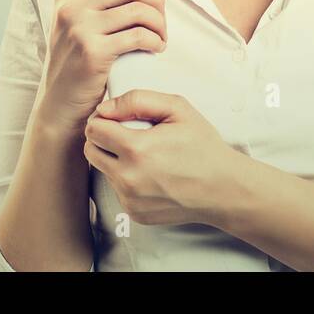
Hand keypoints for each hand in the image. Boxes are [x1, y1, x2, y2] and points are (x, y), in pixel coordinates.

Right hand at [36, 0, 175, 135]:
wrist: (59, 105)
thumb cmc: (79, 62)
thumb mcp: (88, 24)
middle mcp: (71, 7)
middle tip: (162, 19)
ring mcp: (79, 29)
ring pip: (138, 9)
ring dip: (159, 23)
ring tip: (160, 37)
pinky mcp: (93, 52)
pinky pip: (139, 35)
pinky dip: (155, 41)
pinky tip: (155, 48)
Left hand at [84, 89, 245, 227]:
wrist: (222, 188)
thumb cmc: (202, 146)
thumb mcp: (177, 108)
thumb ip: (137, 100)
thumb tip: (106, 109)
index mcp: (137, 149)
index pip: (94, 130)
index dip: (103, 119)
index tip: (117, 119)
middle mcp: (128, 178)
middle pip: (91, 151)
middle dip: (103, 138)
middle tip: (126, 134)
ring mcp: (129, 199)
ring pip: (103, 170)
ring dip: (115, 159)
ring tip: (145, 155)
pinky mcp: (134, 213)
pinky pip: (117, 190)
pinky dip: (127, 179)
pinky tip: (151, 174)